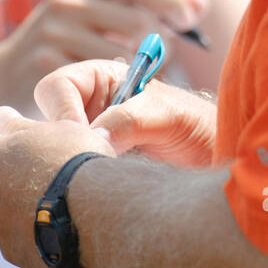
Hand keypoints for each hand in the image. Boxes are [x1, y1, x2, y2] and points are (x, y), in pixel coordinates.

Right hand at [0, 0, 208, 111]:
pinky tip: (105, 94)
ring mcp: (54, 32)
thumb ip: (151, 7)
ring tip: (128, 80)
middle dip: (158, 46)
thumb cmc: (66, 46)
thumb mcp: (102, 16)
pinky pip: (100, 81)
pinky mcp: (46, 65)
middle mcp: (67, 0)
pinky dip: (113, 92)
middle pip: (137, 21)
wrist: (2, 79)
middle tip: (157, 62)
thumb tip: (201, 1)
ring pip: (124, 56)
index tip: (186, 19)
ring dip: (137, 74)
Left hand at [0, 110, 114, 267]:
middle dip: (24, 189)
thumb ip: (20, 125)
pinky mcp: (31, 267)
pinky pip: (42, 253)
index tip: (40, 154)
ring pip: (20, 226)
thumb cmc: (74, 161)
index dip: (16, 152)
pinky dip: (55, 244)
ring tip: (75, 210)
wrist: (98, 210)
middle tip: (59, 182)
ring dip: (39, 219)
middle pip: (2, 193)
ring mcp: (7, 241)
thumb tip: (1, 115)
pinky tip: (79, 233)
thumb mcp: (52, 128)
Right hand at [34, 59, 216, 167]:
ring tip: (102, 173)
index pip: (57, 86)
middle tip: (89, 159)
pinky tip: (101, 188)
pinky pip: (71, 173)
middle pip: (48, 118)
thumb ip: (131, 117)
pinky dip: (80, 181)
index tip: (81, 136)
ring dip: (73, 162)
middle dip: (62, 139)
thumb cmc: (200, 125)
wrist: (218, 160)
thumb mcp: (169, 113)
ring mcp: (92, 138)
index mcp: (103, 79)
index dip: (62, 111)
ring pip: (56, 149)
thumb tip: (94, 136)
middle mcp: (91, 107)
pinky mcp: (95, 167)